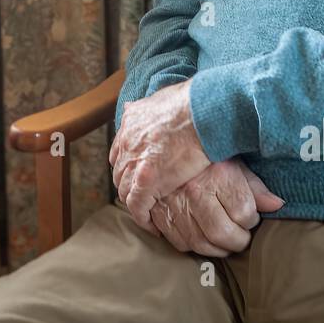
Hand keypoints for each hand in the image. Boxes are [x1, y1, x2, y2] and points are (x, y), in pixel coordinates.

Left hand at [109, 78, 212, 231]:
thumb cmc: (194, 103)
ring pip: (125, 190)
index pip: (121, 149)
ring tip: (149, 212)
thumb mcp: (164, 97)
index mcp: (132, 121)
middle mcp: (127, 142)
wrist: (202, 112)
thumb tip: (147, 104)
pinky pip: (137, 206)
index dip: (129, 163)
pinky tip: (153, 225)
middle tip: (144, 195)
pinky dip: (143, 218)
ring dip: (136, 202)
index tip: (139, 172)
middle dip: (129, 183)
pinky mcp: (147, 180)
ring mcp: (135, 162)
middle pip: (121, 170)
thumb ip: (152, 104)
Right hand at [149, 160, 283, 256]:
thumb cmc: (204, 157)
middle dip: (238, 240)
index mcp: (217, 175)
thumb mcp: (232, 162)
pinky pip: (181, 243)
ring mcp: (175, 205)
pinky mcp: (159, 215)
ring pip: (202, 244)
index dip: (252, 219)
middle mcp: (194, 191)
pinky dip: (196, 246)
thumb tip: (277, 205)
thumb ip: (254, 186)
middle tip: (242, 236)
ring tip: (226, 240)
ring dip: (219, 248)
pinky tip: (204, 237)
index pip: (244, 212)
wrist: (160, 146)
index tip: (251, 216)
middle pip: (223, 233)